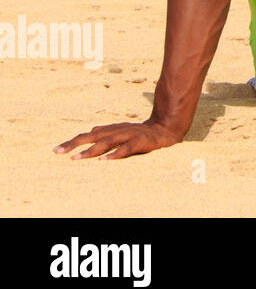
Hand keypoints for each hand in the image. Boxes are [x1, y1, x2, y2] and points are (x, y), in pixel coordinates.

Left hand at [54, 119, 181, 159]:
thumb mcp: (122, 130)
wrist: (165, 128)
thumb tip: (91, 130)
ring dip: (91, 150)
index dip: (72, 141)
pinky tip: (104, 160)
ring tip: (77, 158)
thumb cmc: (141, 132)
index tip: (56, 149)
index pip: (88, 135)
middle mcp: (117, 131)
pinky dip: (115, 154)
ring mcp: (128, 135)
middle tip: (58, 152)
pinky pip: (126, 149)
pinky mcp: (140, 141)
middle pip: (92, 137)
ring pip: (107, 143)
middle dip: (75, 144)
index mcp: (111, 129)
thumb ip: (107, 131)